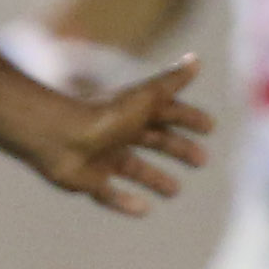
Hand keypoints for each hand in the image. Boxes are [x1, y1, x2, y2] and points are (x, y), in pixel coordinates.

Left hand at [11, 55, 210, 215]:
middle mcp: (118, 133)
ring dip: (155, 178)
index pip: (166, 112)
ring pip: (134, 168)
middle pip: (154, 140)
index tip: (210, 128)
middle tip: (202, 160)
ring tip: (175, 191)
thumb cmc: (104, 115)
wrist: (59, 136)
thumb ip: (170, 82)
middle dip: (178, 149)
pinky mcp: (88, 179)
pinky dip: (125, 202)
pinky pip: (109, 194)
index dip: (188, 118)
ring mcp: (103, 157)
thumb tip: (196, 59)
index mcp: (131, 111)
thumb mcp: (144, 98)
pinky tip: (144, 209)